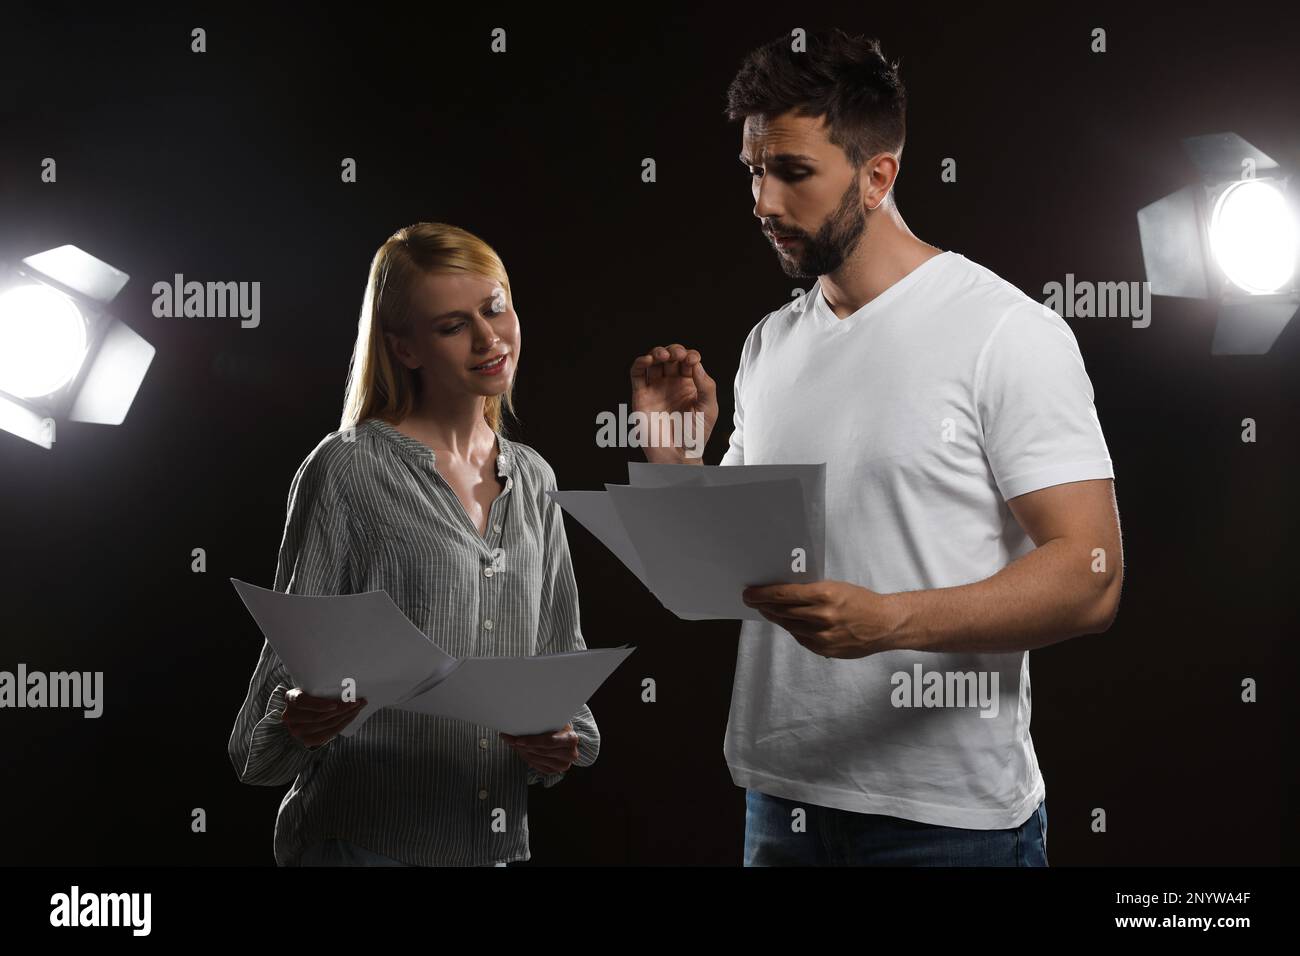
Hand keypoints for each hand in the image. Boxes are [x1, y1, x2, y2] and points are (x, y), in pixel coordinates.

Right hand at [282, 688, 367, 747]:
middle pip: (319, 716)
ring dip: (346, 716)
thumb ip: (320, 685)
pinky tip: (352, 716)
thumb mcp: (310, 686)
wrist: (301, 712)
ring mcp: (297, 731)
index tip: (335, 705)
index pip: (302, 702)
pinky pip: (329, 734)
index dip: (319, 705)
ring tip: (359, 706)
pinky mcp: (307, 740)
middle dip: (342, 708)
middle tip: (358, 701)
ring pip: (327, 725)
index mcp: (291, 698)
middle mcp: (290, 716)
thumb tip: (347, 682)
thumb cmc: (310, 694)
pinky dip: (343, 724)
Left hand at [499, 722, 579, 774]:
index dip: (532, 741)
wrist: (565, 736)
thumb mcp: (555, 720)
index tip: (518, 740)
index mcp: (571, 739)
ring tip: (511, 742)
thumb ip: (544, 720)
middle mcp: (570, 754)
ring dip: (521, 751)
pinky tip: (519, 750)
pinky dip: (526, 757)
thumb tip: (521, 718)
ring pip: (536, 759)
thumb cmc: (558, 725)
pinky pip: (536, 766)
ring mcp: (563, 765)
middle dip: (522, 745)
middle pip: (540, 751)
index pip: (549, 741)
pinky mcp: (554, 771)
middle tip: (508, 738)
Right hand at [629, 343, 717, 462]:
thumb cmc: (695, 436)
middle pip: (670, 357)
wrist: (678, 455)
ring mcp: (656, 388)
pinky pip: (636, 374)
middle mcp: (672, 384)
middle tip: (679, 355)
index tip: (693, 360)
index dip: (690, 355)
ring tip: (664, 355)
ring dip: (658, 352)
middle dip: (675, 351)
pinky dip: (640, 363)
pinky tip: (648, 360)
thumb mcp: (709, 409)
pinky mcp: (641, 395)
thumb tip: (697, 364)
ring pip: (653, 361)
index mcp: (689, 385)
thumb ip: (706, 386)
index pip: (688, 362)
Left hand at [742, 581, 901, 658]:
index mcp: (824, 595)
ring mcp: (823, 635)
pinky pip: (801, 639)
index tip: (749, 593)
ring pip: (789, 626)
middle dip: (764, 605)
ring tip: (767, 611)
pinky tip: (788, 623)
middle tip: (752, 600)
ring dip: (775, 618)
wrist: (884, 624)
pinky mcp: (825, 649)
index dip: (762, 594)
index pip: (783, 594)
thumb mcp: (835, 587)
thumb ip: (810, 592)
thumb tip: (782, 593)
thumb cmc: (860, 601)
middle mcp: (822, 616)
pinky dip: (792, 630)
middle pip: (782, 611)